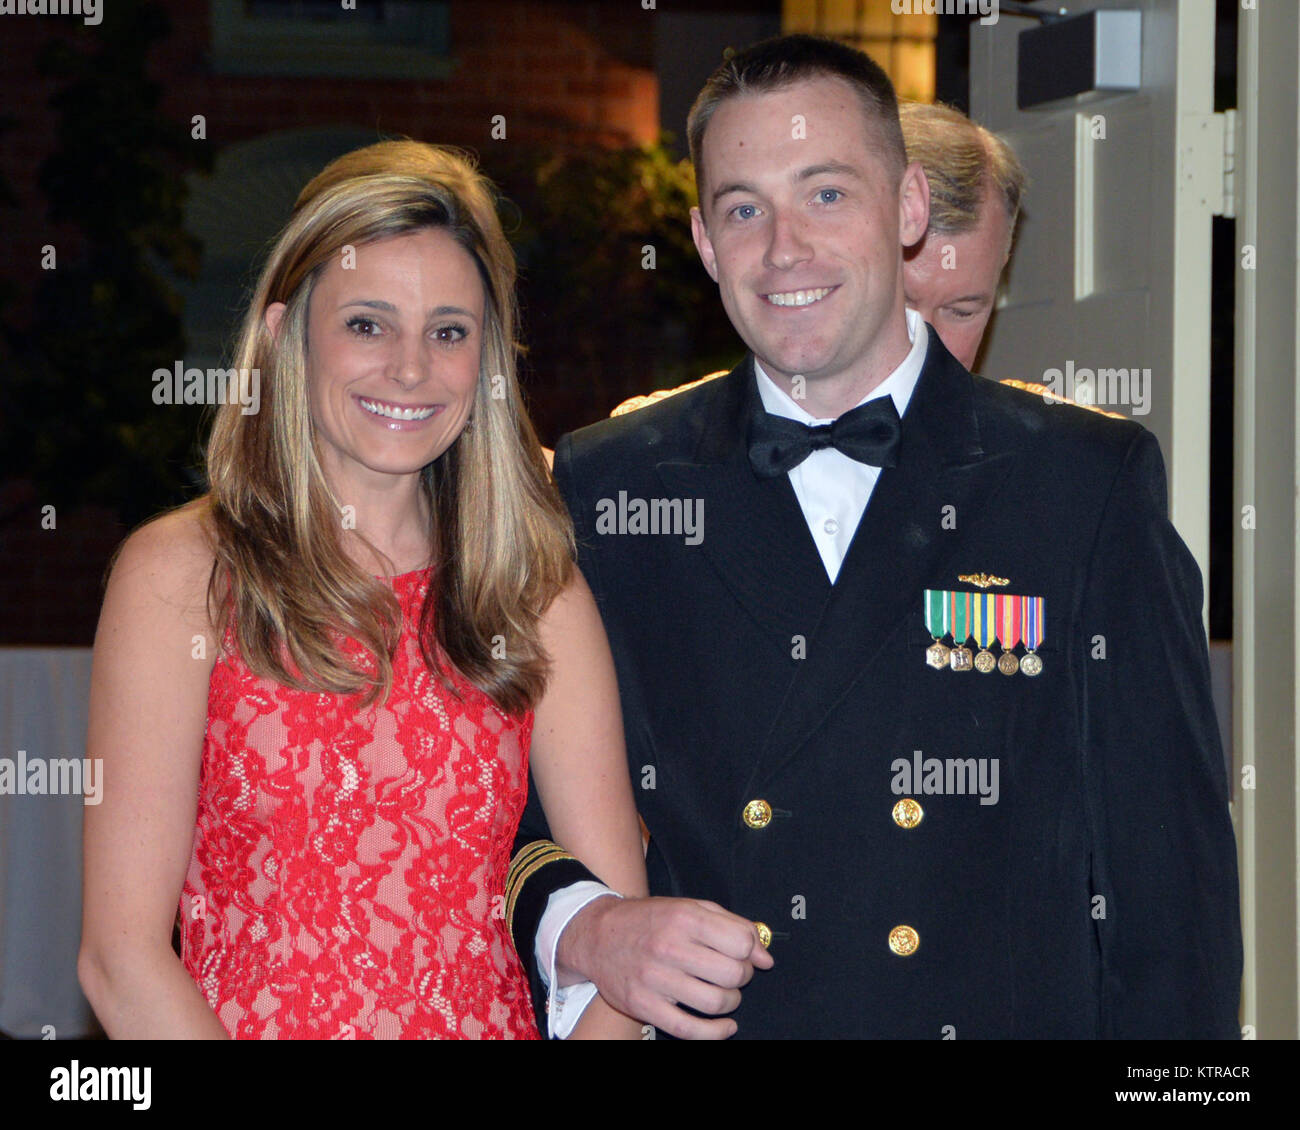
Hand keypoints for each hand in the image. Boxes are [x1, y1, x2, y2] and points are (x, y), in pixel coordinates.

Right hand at [556, 894, 773, 1038]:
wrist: (598, 936)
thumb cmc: (649, 921)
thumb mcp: (689, 908)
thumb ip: (732, 926)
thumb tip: (766, 957)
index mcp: (684, 918)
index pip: (740, 942)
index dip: (751, 951)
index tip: (745, 954)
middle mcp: (669, 947)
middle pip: (732, 973)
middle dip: (743, 977)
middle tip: (734, 974)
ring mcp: (655, 979)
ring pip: (715, 1002)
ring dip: (731, 1002)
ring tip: (726, 995)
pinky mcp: (644, 1006)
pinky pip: (690, 1029)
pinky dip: (716, 1032)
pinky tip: (725, 1026)